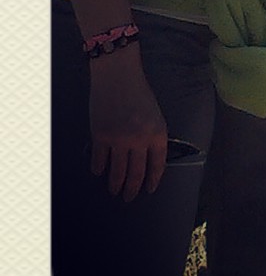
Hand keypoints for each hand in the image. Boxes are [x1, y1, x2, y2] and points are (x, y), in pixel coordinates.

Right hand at [88, 49, 167, 200]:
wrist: (118, 77)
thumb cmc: (139, 92)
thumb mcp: (154, 113)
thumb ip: (152, 135)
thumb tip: (147, 157)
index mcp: (158, 132)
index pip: (158, 164)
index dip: (153, 179)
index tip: (149, 189)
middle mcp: (140, 140)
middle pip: (136, 173)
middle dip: (133, 189)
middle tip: (129, 198)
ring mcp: (119, 140)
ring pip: (117, 172)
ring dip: (115, 185)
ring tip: (115, 191)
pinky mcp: (100, 137)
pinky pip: (99, 161)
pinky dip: (98, 169)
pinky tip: (99, 172)